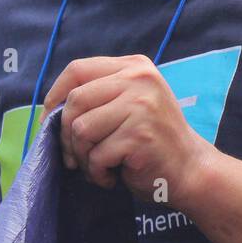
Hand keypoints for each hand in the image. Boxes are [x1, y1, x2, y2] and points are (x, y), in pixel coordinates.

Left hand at [43, 54, 215, 204]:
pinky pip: (96, 155)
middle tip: (76, 156)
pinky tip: (113, 175)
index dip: (55, 96)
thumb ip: (101, 94)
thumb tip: (51, 109)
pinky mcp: (140, 134)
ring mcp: (141, 105)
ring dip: (83, 156)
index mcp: (134, 67)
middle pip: (75, 101)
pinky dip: (98, 172)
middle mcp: (139, 79)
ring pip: (81, 129)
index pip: (77, 69)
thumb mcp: (131, 103)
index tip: (51, 121)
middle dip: (66, 135)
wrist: (190, 168)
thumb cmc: (153, 140)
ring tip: (100, 165)